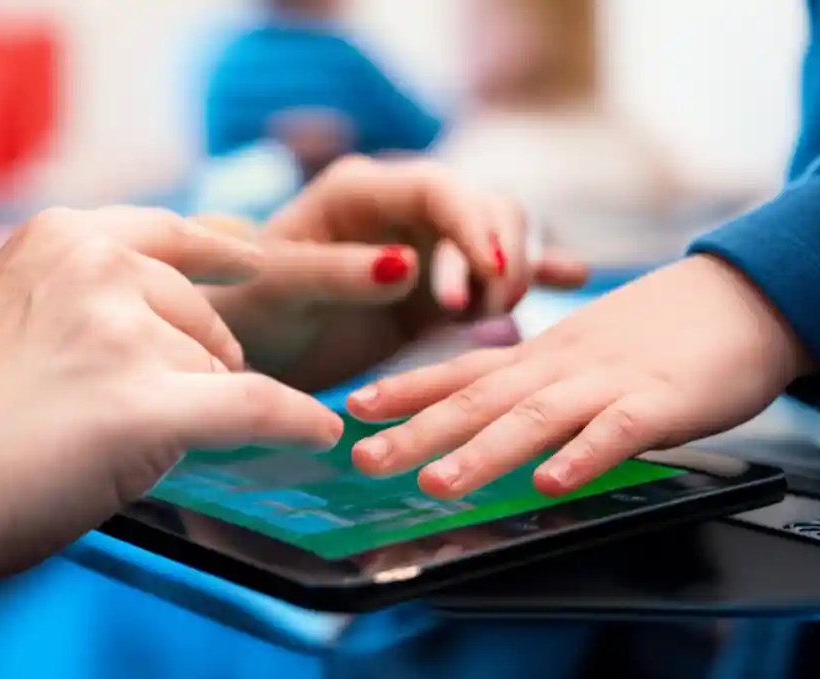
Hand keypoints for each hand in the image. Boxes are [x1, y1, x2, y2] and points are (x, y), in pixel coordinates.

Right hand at [0, 207, 343, 575]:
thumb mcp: (19, 312)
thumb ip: (89, 299)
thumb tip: (187, 331)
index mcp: (63, 235)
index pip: (174, 231)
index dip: (226, 254)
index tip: (259, 262)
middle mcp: (99, 264)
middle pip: (203, 316)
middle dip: (195, 364)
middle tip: (125, 415)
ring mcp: (123, 331)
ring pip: (214, 371)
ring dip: (187, 410)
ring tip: (100, 444)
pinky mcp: (146, 402)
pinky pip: (251, 408)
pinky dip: (293, 421)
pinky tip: (318, 431)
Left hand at [203, 156, 587, 390]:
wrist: (248, 350)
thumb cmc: (248, 311)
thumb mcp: (280, 290)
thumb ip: (337, 273)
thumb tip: (406, 264)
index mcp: (360, 191)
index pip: (436, 187)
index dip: (471, 221)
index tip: (490, 268)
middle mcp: (402, 211)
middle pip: (481, 206)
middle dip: (497, 252)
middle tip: (485, 310)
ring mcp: (428, 249)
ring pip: (497, 238)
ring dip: (511, 272)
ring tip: (497, 317)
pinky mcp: (439, 294)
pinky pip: (493, 277)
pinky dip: (528, 275)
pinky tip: (571, 277)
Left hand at [347, 255, 814, 497]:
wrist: (744, 298)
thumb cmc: (659, 334)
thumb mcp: (581, 354)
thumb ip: (534, 384)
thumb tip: (483, 420)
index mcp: (540, 356)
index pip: (460, 372)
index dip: (405, 391)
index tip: (354, 410)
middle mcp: (561, 366)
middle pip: (479, 400)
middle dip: (417, 431)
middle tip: (364, 460)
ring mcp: (607, 383)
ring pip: (534, 417)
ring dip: (483, 452)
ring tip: (436, 483)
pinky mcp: (660, 402)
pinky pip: (617, 431)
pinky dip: (583, 457)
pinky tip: (553, 484)